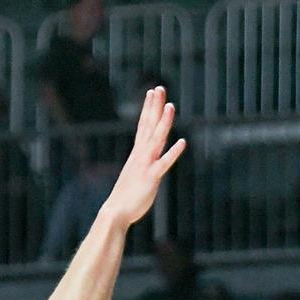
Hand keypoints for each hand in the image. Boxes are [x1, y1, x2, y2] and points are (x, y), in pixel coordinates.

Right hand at [100, 87, 186, 225]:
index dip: (148, 108)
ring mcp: (146, 164)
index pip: (143, 125)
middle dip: (155, 107)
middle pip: (149, 125)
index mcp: (137, 153)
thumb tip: (147, 163)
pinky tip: (183, 142)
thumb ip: (142, 166)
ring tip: (171, 106)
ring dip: (164, 123)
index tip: (152, 92)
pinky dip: (173, 152)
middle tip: (159, 88)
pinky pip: (164, 163)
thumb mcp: (135, 175)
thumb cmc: (126, 196)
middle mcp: (141, 154)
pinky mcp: (151, 177)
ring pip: (156, 139)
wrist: (116, 211)